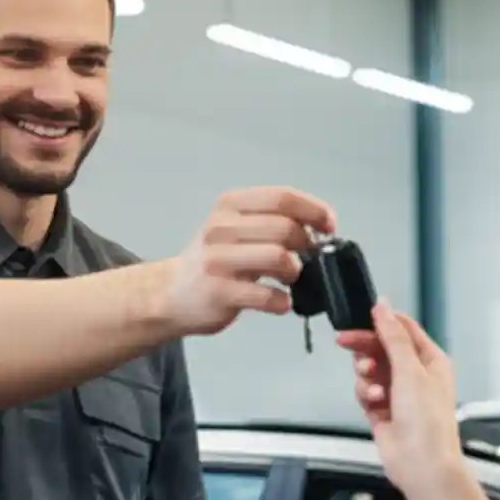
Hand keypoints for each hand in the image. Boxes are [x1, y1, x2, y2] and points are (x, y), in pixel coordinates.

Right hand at [165, 186, 336, 335]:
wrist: (170, 293)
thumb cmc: (214, 260)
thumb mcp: (234, 228)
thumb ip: (270, 222)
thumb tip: (319, 228)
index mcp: (229, 205)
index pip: (282, 197)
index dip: (314, 210)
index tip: (328, 226)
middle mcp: (221, 228)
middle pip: (284, 228)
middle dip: (306, 245)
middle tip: (306, 259)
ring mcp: (218, 261)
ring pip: (278, 257)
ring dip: (295, 271)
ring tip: (288, 278)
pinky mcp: (219, 293)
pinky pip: (267, 296)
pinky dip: (283, 301)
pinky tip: (279, 302)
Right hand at [337, 300, 462, 494]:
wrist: (421, 465)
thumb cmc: (426, 420)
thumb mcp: (410, 370)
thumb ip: (393, 336)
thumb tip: (383, 306)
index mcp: (430, 360)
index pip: (404, 329)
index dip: (382, 321)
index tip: (360, 317)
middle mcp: (415, 374)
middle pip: (382, 348)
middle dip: (365, 348)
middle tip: (344, 341)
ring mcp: (398, 393)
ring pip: (370, 370)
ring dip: (366, 376)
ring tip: (373, 389)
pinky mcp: (382, 410)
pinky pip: (366, 392)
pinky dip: (366, 395)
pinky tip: (374, 404)